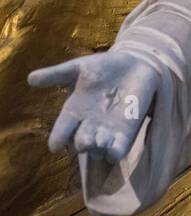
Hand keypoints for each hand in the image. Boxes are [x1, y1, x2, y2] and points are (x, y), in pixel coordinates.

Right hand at [28, 51, 159, 163]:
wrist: (135, 63)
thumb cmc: (104, 66)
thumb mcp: (78, 68)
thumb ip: (56, 74)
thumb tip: (30, 79)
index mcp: (74, 111)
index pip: (62, 131)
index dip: (58, 139)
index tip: (55, 145)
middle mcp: (88, 125)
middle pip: (80, 143)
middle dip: (81, 143)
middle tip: (84, 140)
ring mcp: (107, 130)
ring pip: (98, 150)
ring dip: (98, 148)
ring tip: (99, 141)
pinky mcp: (126, 132)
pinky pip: (118, 150)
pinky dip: (115, 152)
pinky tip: (114, 150)